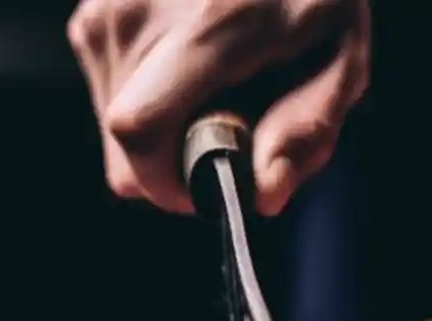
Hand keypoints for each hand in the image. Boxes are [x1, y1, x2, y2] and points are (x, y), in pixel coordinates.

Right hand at [66, 0, 369, 213]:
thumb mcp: (340, 58)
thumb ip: (306, 128)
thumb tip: (264, 192)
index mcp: (207, 26)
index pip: (140, 131)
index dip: (168, 183)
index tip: (208, 189)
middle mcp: (138, 14)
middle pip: (125, 145)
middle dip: (180, 162)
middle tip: (232, 130)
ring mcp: (105, 10)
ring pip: (115, 127)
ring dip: (167, 131)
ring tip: (216, 90)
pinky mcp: (91, 15)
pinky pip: (110, 95)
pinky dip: (151, 100)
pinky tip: (191, 71)